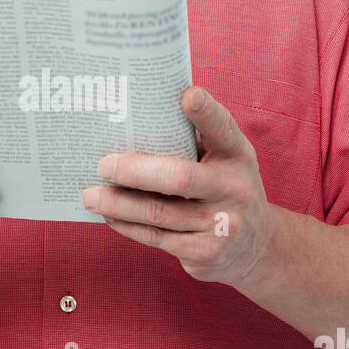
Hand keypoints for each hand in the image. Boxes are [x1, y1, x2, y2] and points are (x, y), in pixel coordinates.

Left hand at [80, 86, 276, 283]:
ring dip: (118, 204)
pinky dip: (128, 227)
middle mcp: (234, 188)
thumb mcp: (225, 160)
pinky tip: (109, 216)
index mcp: (237, 154)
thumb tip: (135, 119)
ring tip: (90, 195)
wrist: (258, 248)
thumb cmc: (225, 189)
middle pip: (180, 177)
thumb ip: (194, 140)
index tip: (188, 96)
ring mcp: (222, 224)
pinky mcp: (207, 253)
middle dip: (135, 170)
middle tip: (103, 165)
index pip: (222, 128)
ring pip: (159, 212)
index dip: (207, 112)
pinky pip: (158, 238)